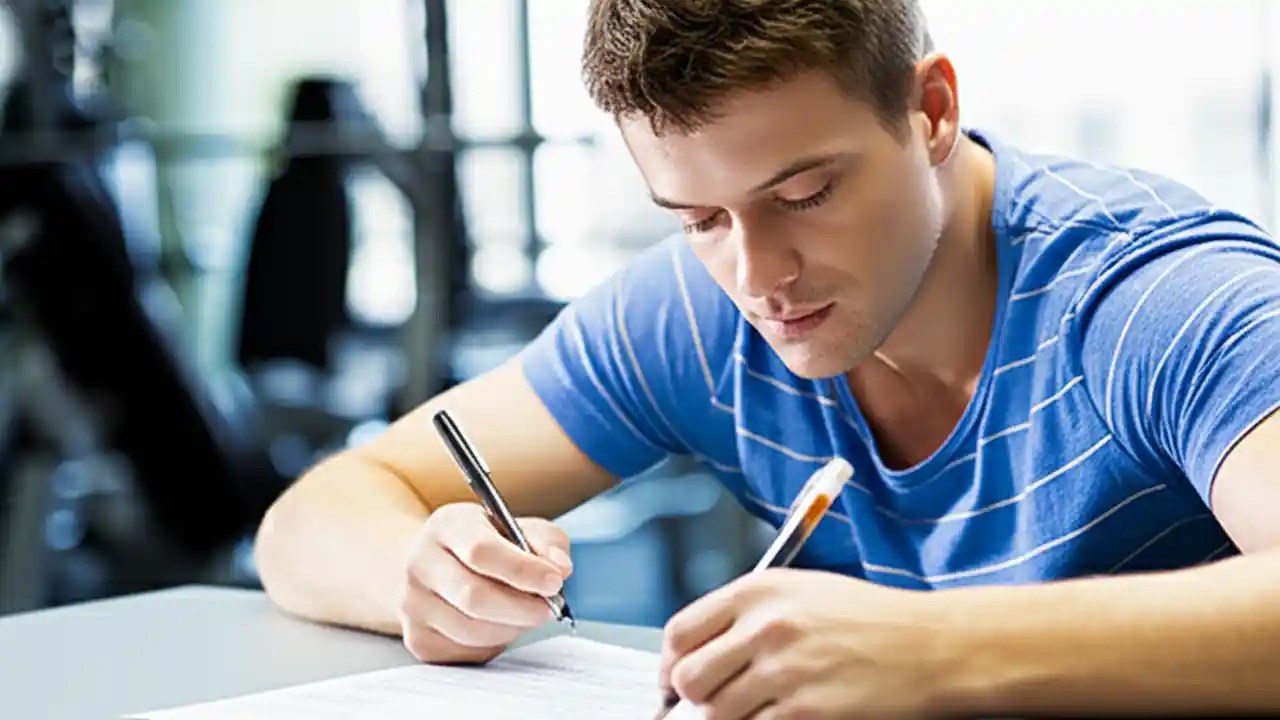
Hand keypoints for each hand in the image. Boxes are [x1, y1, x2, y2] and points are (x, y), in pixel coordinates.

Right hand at [398, 502, 572, 663]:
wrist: (432, 567)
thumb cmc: (483, 545)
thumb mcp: (515, 527)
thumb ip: (545, 540)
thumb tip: (560, 568)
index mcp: (447, 526)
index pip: (481, 551)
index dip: (523, 570)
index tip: (555, 582)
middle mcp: (420, 563)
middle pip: (474, 596)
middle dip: (522, 608)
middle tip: (550, 608)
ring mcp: (413, 604)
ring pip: (472, 630)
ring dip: (511, 628)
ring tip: (524, 614)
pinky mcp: (418, 638)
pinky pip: (466, 652)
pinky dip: (493, 644)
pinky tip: (499, 625)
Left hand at [660, 569, 945, 718]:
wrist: (932, 647)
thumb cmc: (870, 619)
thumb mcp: (801, 592)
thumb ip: (747, 616)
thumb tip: (698, 653)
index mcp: (758, 591)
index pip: (680, 631)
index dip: (671, 663)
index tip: (675, 678)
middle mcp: (764, 627)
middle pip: (689, 678)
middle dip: (696, 696)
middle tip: (715, 701)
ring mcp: (783, 672)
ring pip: (717, 714)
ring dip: (731, 718)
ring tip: (761, 707)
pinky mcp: (803, 712)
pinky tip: (786, 715)